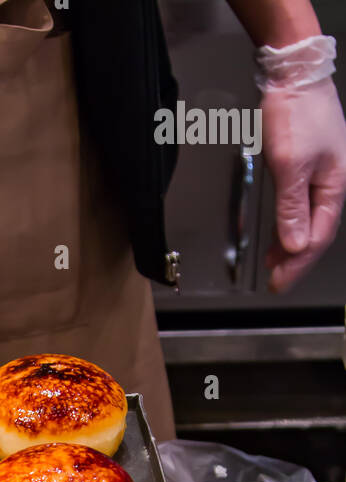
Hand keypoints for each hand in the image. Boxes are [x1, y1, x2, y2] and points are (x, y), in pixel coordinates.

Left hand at [262, 77, 345, 291]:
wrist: (294, 70)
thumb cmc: (296, 109)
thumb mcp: (289, 164)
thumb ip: (291, 207)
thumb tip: (295, 245)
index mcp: (334, 184)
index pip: (317, 236)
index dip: (298, 264)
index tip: (279, 283)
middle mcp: (330, 182)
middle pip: (315, 232)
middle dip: (296, 261)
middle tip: (277, 283)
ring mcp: (320, 173)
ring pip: (307, 220)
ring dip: (291, 245)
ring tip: (275, 266)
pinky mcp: (306, 164)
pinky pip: (301, 204)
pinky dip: (289, 224)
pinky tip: (280, 235)